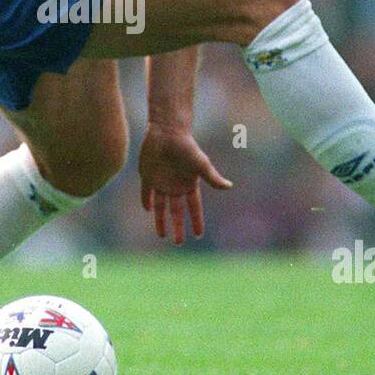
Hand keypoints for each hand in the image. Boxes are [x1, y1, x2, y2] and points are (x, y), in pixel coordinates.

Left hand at [138, 124, 231, 244]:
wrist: (168, 132)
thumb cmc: (186, 147)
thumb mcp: (201, 164)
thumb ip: (212, 177)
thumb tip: (229, 186)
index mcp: (189, 185)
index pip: (193, 208)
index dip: (196, 221)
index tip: (199, 235)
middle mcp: (175, 186)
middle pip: (177, 212)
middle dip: (178, 227)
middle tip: (179, 243)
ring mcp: (161, 181)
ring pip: (161, 206)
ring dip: (160, 220)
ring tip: (162, 236)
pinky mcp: (148, 175)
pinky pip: (146, 192)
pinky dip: (146, 201)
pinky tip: (148, 209)